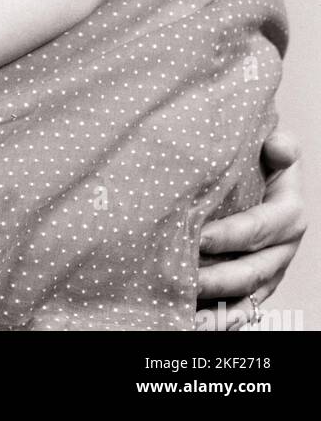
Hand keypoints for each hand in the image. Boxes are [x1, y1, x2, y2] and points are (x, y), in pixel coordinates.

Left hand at [196, 129, 307, 329]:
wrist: (258, 175)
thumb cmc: (261, 160)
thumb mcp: (274, 148)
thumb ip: (279, 147)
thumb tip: (279, 147)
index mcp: (289, 216)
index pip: (257, 229)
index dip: (228, 235)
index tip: (197, 236)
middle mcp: (282, 251)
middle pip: (249, 271)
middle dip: (214, 277)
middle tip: (181, 275)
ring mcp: (268, 273)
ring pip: (243, 297)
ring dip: (214, 305)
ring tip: (183, 304)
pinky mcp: (254, 288)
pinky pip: (239, 311)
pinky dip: (218, 321)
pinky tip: (191, 322)